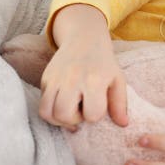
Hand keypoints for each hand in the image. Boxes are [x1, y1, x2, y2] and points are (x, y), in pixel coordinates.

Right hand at [39, 4, 127, 128]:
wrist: (83, 40)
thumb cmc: (103, 64)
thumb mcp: (117, 80)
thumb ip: (120, 104)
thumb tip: (123, 124)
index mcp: (94, 80)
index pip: (92, 114)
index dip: (95, 116)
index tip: (98, 106)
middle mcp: (73, 79)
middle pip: (64, 115)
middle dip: (74, 120)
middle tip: (82, 110)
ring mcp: (56, 78)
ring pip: (47, 113)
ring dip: (60, 119)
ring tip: (71, 111)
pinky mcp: (46, 79)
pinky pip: (41, 106)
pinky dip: (50, 112)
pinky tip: (62, 106)